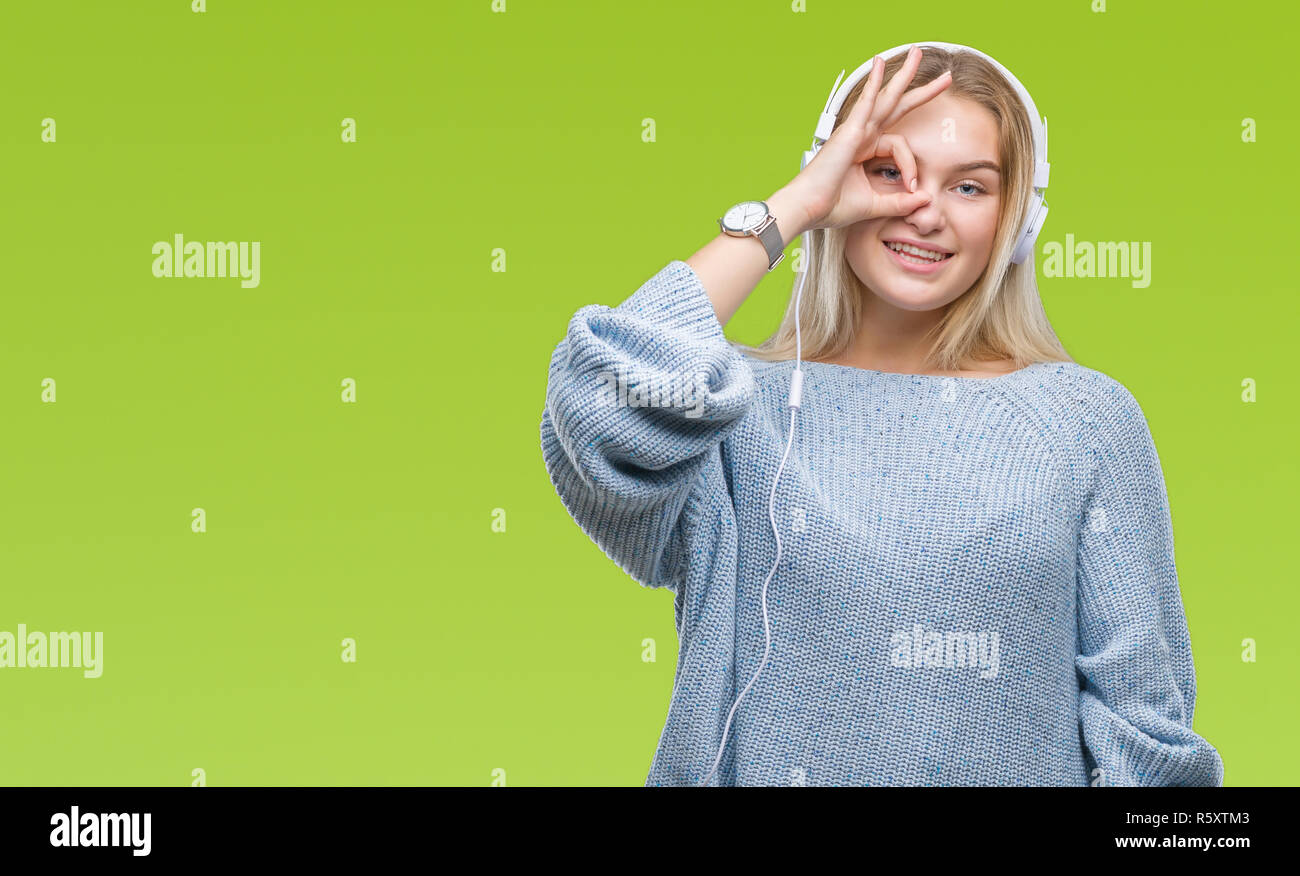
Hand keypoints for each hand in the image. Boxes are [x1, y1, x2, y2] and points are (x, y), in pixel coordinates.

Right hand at [784, 45, 952, 231]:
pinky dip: (873, 82)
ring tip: (917, 54)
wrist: (808, 208)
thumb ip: (900, 202)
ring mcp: (855, 130)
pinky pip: (865, 101)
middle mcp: (861, 136)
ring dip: (903, 75)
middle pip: (897, 107)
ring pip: (886, 98)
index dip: (911, 167)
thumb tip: (924, 199)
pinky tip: (880, 63)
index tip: (912, 188)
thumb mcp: (875, 204)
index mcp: (865, 150)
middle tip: (945, 78)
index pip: (900, 147)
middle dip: (921, 91)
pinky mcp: (850, 131)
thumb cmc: (831, 206)